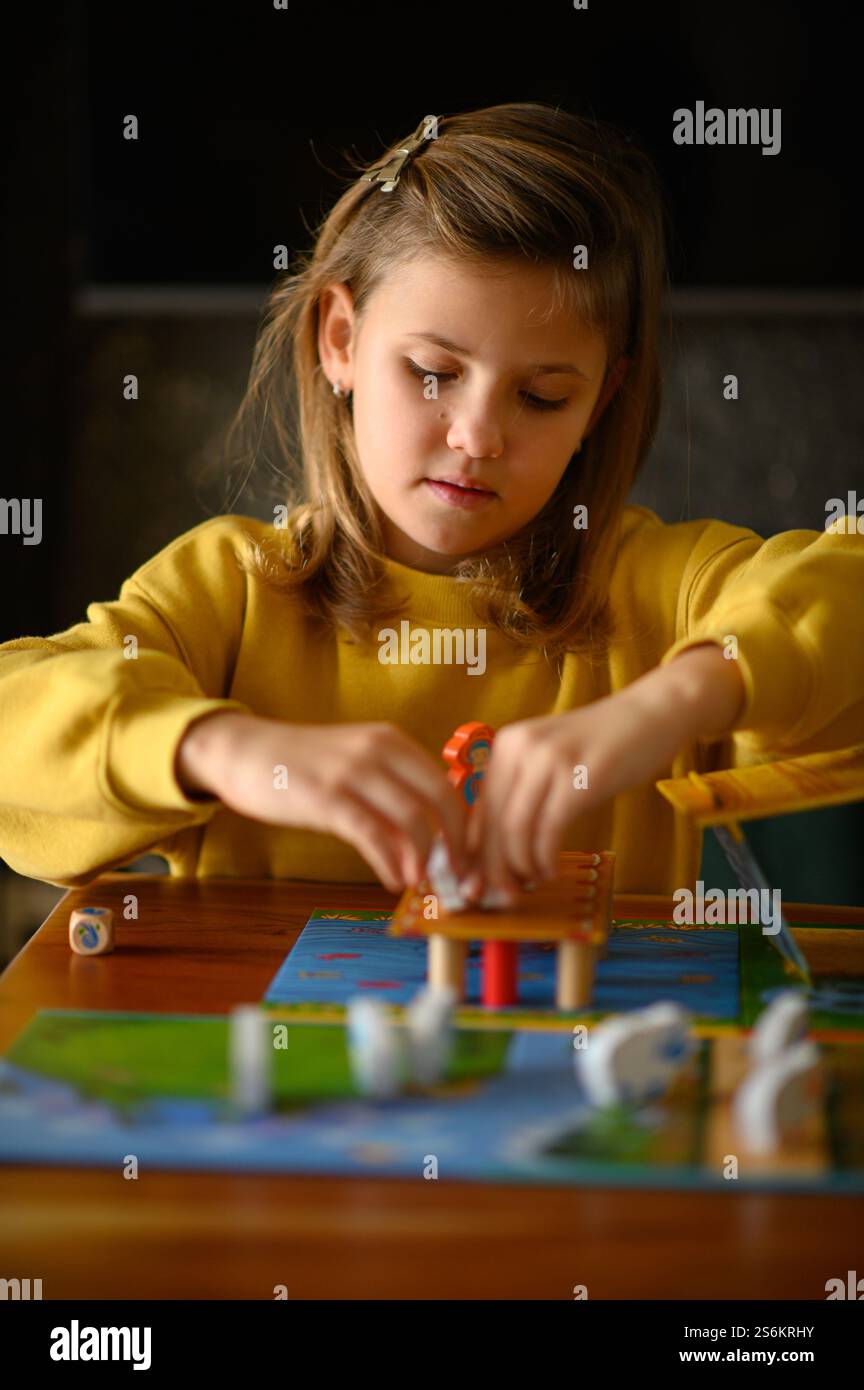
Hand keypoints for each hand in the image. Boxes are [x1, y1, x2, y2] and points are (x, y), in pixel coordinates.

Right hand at [177, 712, 467, 892]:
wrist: (244, 751)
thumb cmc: (303, 766)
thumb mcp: (356, 766)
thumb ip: (392, 795)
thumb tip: (432, 841)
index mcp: (392, 741)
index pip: (447, 783)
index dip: (465, 826)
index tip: (467, 857)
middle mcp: (379, 750)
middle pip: (441, 800)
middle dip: (456, 844)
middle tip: (456, 877)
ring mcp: (352, 772)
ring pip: (413, 818)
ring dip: (424, 859)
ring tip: (419, 881)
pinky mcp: (326, 798)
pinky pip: (373, 835)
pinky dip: (391, 863)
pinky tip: (392, 880)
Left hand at [462, 644, 745, 902]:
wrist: (651, 714)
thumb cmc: (603, 746)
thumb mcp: (551, 763)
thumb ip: (524, 796)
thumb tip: (498, 853)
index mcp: (506, 745)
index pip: (479, 808)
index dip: (476, 852)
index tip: (480, 883)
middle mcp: (519, 748)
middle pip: (493, 822)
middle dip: (494, 868)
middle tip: (503, 896)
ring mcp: (549, 760)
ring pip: (516, 829)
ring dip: (521, 866)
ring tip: (533, 881)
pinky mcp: (579, 776)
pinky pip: (549, 829)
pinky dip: (545, 857)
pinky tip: (551, 868)